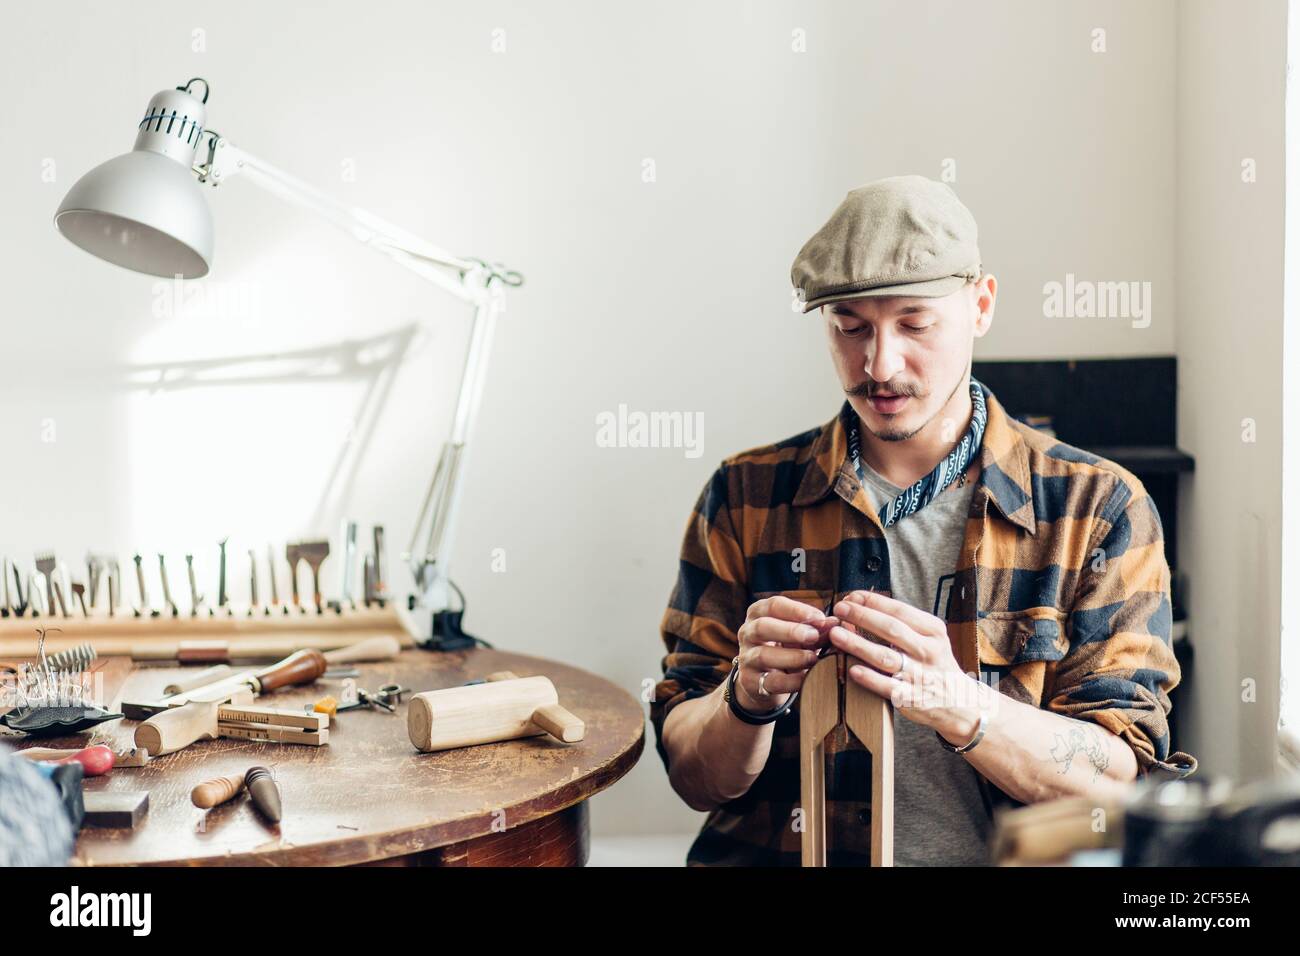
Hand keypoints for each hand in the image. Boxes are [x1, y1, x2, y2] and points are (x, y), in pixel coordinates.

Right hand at [733, 595, 837, 712]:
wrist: (765, 680)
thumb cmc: (786, 647)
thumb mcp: (799, 635)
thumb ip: (816, 628)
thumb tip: (835, 622)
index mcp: (758, 614)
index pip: (774, 605)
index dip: (797, 610)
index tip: (820, 618)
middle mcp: (747, 633)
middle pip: (762, 626)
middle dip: (790, 631)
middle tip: (814, 636)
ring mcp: (746, 657)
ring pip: (763, 654)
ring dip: (791, 656)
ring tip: (813, 658)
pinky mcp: (750, 682)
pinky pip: (771, 681)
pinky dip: (792, 681)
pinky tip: (808, 677)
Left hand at [828, 590, 994, 739]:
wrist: (959, 703)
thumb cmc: (935, 664)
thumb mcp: (930, 639)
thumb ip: (902, 624)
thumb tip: (862, 607)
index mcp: (933, 631)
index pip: (899, 610)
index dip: (872, 602)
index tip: (850, 597)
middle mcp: (928, 651)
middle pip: (891, 629)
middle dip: (862, 616)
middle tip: (839, 609)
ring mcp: (920, 675)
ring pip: (885, 657)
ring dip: (858, 644)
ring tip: (836, 634)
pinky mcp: (912, 698)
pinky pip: (887, 687)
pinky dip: (869, 678)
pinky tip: (852, 670)